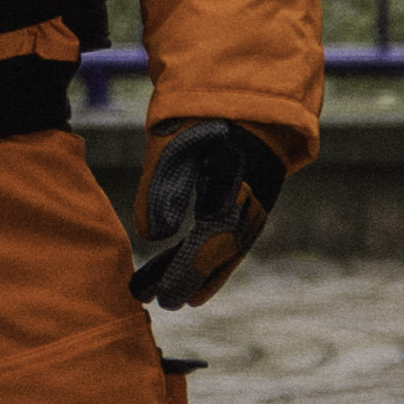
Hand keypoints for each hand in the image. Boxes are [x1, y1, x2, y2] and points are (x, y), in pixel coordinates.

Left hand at [126, 120, 288, 312]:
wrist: (247, 99)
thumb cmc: (204, 119)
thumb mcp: (173, 145)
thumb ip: (160, 189)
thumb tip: (150, 236)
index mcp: (231, 192)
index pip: (208, 246)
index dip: (185, 275)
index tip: (163, 300)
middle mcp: (249, 206)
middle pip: (218, 256)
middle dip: (188, 282)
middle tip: (159, 304)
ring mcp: (254, 206)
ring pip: (225, 251)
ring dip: (197, 274)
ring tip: (165, 295)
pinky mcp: (250, 204)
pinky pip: (230, 240)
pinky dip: (212, 259)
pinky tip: (189, 271)